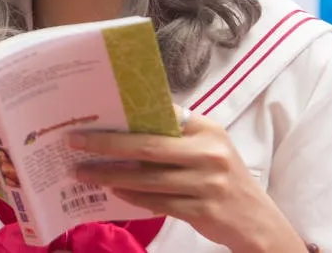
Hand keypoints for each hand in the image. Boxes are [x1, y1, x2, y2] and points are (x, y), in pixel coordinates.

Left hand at [68, 106, 306, 252]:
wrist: (256, 220)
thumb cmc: (220, 177)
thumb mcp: (206, 148)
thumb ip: (174, 135)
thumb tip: (122, 122)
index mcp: (207, 129)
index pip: (162, 113)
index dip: (125, 111)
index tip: (93, 111)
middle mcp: (209, 152)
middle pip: (147, 146)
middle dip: (106, 144)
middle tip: (75, 142)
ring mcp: (208, 183)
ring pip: (147, 178)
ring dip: (110, 175)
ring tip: (83, 171)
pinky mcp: (203, 210)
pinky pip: (158, 202)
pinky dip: (132, 196)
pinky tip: (113, 191)